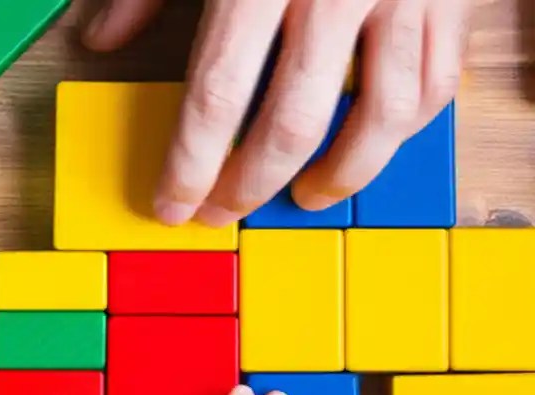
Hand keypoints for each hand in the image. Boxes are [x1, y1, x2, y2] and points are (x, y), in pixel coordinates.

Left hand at [83, 0, 467, 226]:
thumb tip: (96, 41)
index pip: (216, 94)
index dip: (190, 163)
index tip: (170, 205)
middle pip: (292, 121)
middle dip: (250, 184)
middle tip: (223, 212)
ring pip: (382, 116)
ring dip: (341, 174)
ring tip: (306, 196)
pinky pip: (438, 82)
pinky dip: (406, 127)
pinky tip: (372, 141)